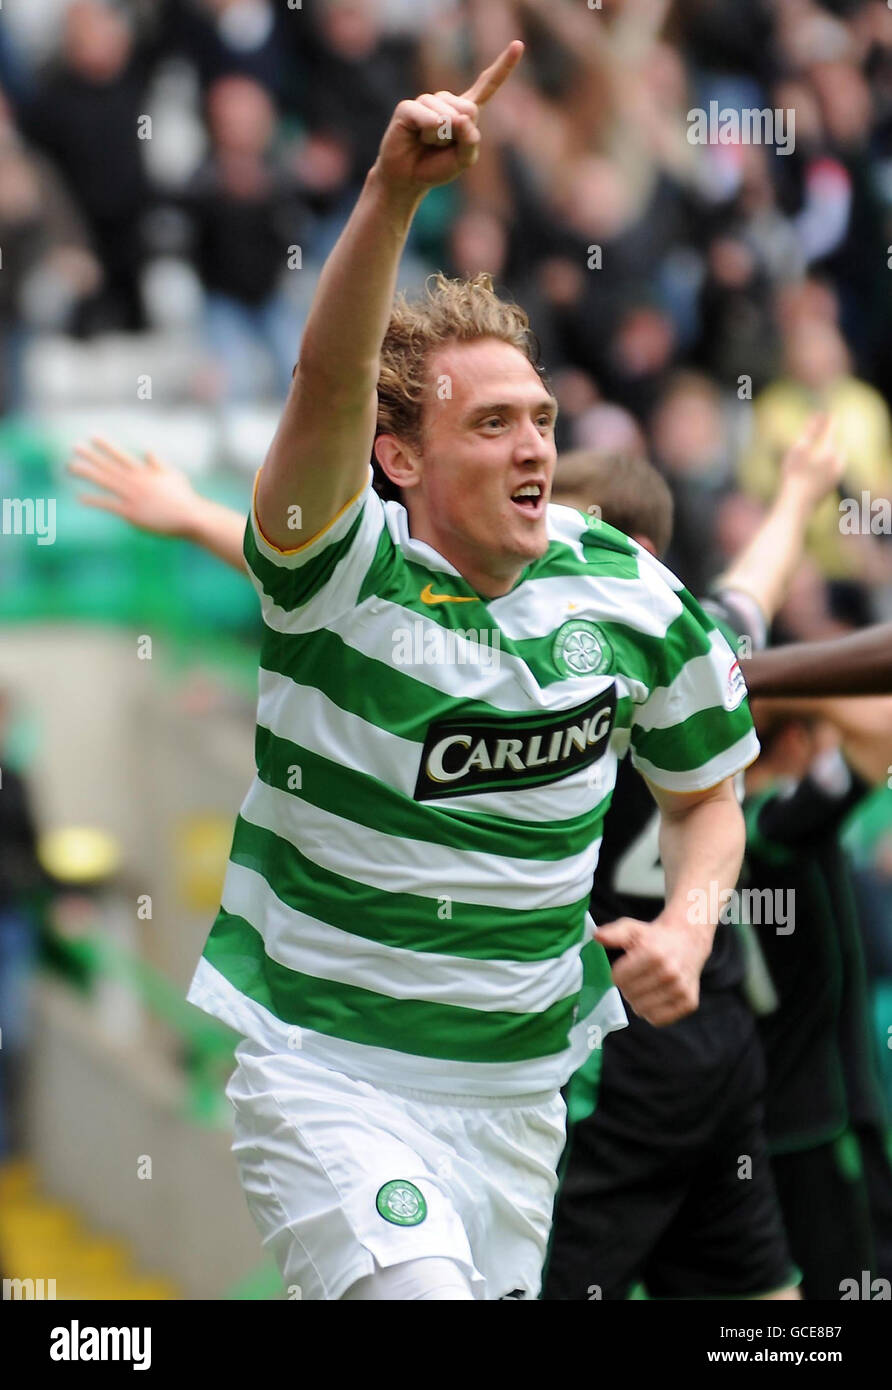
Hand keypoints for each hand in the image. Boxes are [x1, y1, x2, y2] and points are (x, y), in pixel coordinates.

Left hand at [67, 437, 198, 537]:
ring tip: (70, 467)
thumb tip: (147, 450)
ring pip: (105, 481)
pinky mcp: (131, 512)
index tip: (92, 436)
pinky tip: (81, 498)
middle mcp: (136, 481)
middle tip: (74, 447)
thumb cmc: (184, 498)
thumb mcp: (173, 475)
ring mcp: (132, 496)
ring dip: (87, 473)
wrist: (190, 516)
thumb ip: (158, 463)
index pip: (121, 455)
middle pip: (108, 466)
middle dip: (90, 455)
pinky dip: (94, 501)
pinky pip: (108, 504)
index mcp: (145, 472)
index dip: (106, 445)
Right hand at [374, 39, 523, 194]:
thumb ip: (470, 142)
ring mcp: (427, 102)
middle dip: (460, 134)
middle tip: (443, 146)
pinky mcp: (408, 107)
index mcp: (465, 111)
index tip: (518, 45)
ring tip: (428, 144)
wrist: (407, 178)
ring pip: (447, 115)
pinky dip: (428, 131)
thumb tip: (460, 118)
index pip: (487, 85)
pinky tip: (418, 138)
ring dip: (441, 139)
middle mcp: (447, 102)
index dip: (503, 66)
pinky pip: (427, 116)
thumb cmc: (436, 167)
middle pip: (469, 109)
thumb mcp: (463, 160)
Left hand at [595, 913, 709, 1025]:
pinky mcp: (689, 1003)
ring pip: (642, 1009)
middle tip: (636, 977)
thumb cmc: (654, 938)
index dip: (618, 973)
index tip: (625, 967)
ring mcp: (681, 989)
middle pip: (629, 995)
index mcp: (654, 954)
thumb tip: (597, 936)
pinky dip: (652, 1012)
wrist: (688, 941)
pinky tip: (655, 998)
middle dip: (628, 987)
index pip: (619, 979)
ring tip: (645, 986)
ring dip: (638, 1001)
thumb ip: (614, 933)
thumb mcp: (633, 929)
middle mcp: (670, 973)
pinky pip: (658, 1020)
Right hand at [779, 413, 845, 507]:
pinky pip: (833, 468)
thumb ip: (810, 431)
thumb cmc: (793, 477)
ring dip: (829, 450)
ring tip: (822, 445)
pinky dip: (827, 462)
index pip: (832, 430)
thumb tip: (820, 415)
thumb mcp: (798, 450)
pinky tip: (818, 465)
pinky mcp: (833, 486)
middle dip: (830, 436)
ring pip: (836, 456)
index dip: (827, 421)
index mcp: (830, 452)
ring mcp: (837, 476)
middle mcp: (838, 463)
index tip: (823, 414)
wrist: (795, 507)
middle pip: (835, 444)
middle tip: (825, 428)